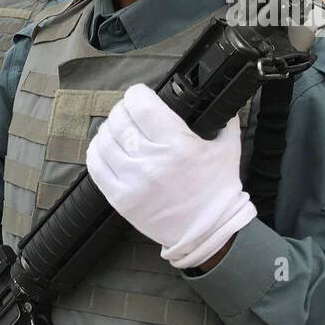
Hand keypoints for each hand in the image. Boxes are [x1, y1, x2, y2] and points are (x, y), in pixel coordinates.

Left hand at [86, 84, 254, 268]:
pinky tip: (103, 146)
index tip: (140, 95)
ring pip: (105, 140)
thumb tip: (218, 96)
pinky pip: (96, 166)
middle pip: (120, 120)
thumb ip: (223, 120)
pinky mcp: (120, 198)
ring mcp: (132, 181)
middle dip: (122, 109)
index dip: (137, 94)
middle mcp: (152, 161)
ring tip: (116, 128)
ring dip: (108, 128)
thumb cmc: (218, 189)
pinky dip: (96, 151)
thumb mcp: (228, 148)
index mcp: (178, 145)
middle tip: (128, 111)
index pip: (142, 106)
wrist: (208, 230)